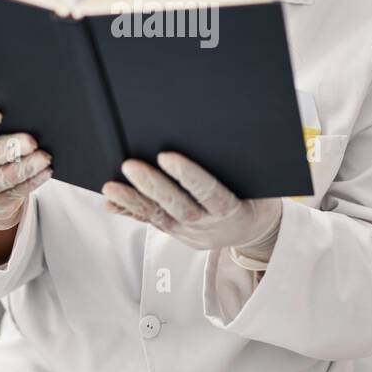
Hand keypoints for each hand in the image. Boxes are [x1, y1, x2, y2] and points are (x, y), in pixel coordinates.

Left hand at [102, 152, 281, 264]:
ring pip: (159, 217)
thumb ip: (237, 166)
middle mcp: (209, 225)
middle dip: (153, 186)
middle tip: (129, 165)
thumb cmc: (256, 198)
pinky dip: (130, 212)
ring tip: (111, 186)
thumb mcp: (259, 184)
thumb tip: (223, 136)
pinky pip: (151, 222)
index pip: (209, 192)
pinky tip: (111, 203)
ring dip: (133, 201)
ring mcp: (190, 233)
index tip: (167, 157)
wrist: (255, 233)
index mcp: (233, 210)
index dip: (189, 176)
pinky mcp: (177, 234)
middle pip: (179, 207)